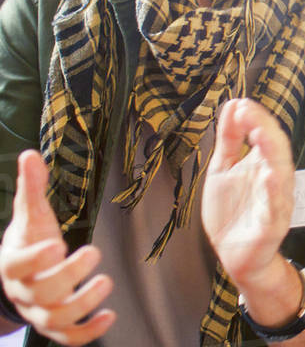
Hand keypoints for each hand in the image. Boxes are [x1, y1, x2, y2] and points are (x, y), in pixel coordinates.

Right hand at [0, 151, 114, 343]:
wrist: (23, 275)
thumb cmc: (31, 240)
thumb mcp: (30, 215)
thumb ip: (31, 188)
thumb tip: (29, 155)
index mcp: (14, 264)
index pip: (17, 266)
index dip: (35, 259)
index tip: (57, 244)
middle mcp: (25, 292)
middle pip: (42, 292)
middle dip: (69, 275)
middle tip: (93, 252)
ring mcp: (39, 312)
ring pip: (55, 320)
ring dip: (82, 305)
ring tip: (106, 282)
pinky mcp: (56, 326)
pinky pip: (68, 338)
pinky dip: (88, 333)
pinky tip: (110, 316)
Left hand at [201, 99, 293, 292]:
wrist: (235, 255)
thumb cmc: (232, 211)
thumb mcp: (223, 169)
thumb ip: (230, 139)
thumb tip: (233, 105)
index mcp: (264, 164)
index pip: (266, 134)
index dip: (256, 118)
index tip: (240, 103)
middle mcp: (275, 179)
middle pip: (277, 149)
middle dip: (264, 129)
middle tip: (248, 112)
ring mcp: (276, 202)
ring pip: (281, 175)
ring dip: (272, 154)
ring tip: (261, 135)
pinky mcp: (272, 225)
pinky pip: (276, 207)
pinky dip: (275, 193)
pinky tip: (270, 177)